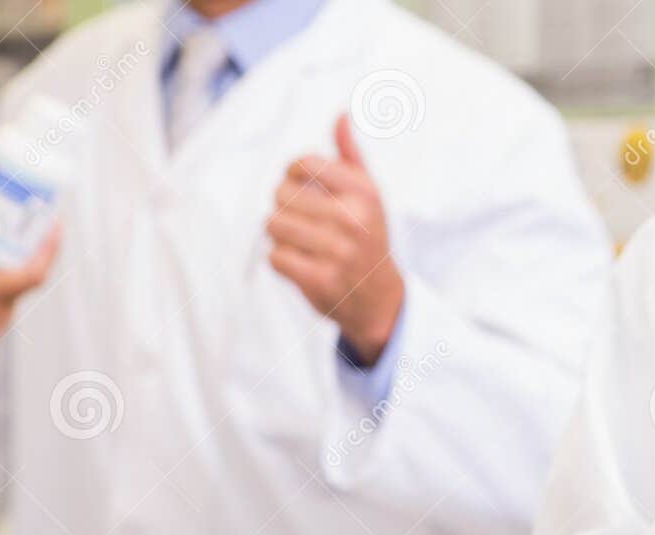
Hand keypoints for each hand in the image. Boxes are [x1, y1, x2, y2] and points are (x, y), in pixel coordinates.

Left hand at [268, 114, 405, 365]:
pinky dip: (282, 261)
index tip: (302, 188)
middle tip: (303, 222)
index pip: (302, 164)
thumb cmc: (368, 239)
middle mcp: (353, 219)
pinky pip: (276, 257)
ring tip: (301, 243)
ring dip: (281, 235)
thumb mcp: (369, 195)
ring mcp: (337, 252)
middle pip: (281, 194)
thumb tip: (341, 115)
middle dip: (284, 208)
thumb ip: (351, 156)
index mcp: (363, 192)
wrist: (380, 299)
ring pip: (274, 225)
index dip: (292, 174)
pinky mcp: (321, 280)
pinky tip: (302, 263)